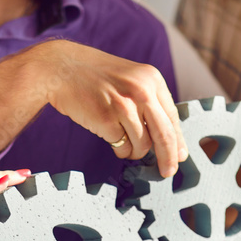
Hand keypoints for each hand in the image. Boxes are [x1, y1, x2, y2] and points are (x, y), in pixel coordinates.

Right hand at [38, 40, 187, 177]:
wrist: (61, 68)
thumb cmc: (94, 76)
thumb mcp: (130, 78)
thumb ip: (148, 100)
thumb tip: (167, 137)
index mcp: (151, 79)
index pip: (172, 117)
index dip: (177, 141)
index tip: (180, 157)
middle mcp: (141, 91)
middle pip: (163, 135)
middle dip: (167, 157)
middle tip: (168, 172)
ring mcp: (124, 106)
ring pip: (143, 145)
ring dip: (135, 151)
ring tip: (124, 143)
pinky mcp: (106, 119)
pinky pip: (122, 148)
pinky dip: (120, 150)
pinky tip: (112, 139)